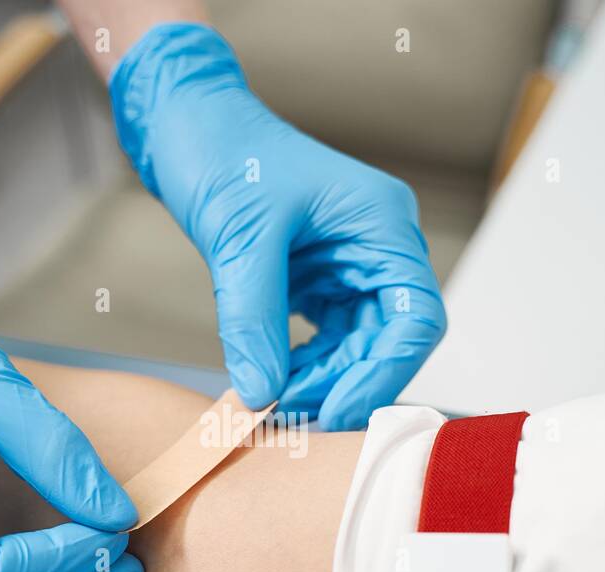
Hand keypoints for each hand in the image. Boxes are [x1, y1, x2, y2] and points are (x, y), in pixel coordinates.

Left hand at [110, 24, 445, 430]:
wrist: (188, 125)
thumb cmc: (222, 153)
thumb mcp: (241, 237)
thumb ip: (254, 319)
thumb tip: (262, 393)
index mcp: (383, 225)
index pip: (416, 319)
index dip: (383, 374)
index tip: (336, 411)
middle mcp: (378, 247)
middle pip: (388, 341)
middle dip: (343, 383)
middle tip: (288, 414)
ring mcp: (351, 265)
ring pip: (357, 346)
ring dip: (320, 381)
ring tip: (272, 402)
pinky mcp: (319, 279)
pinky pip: (326, 338)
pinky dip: (302, 365)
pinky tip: (271, 380)